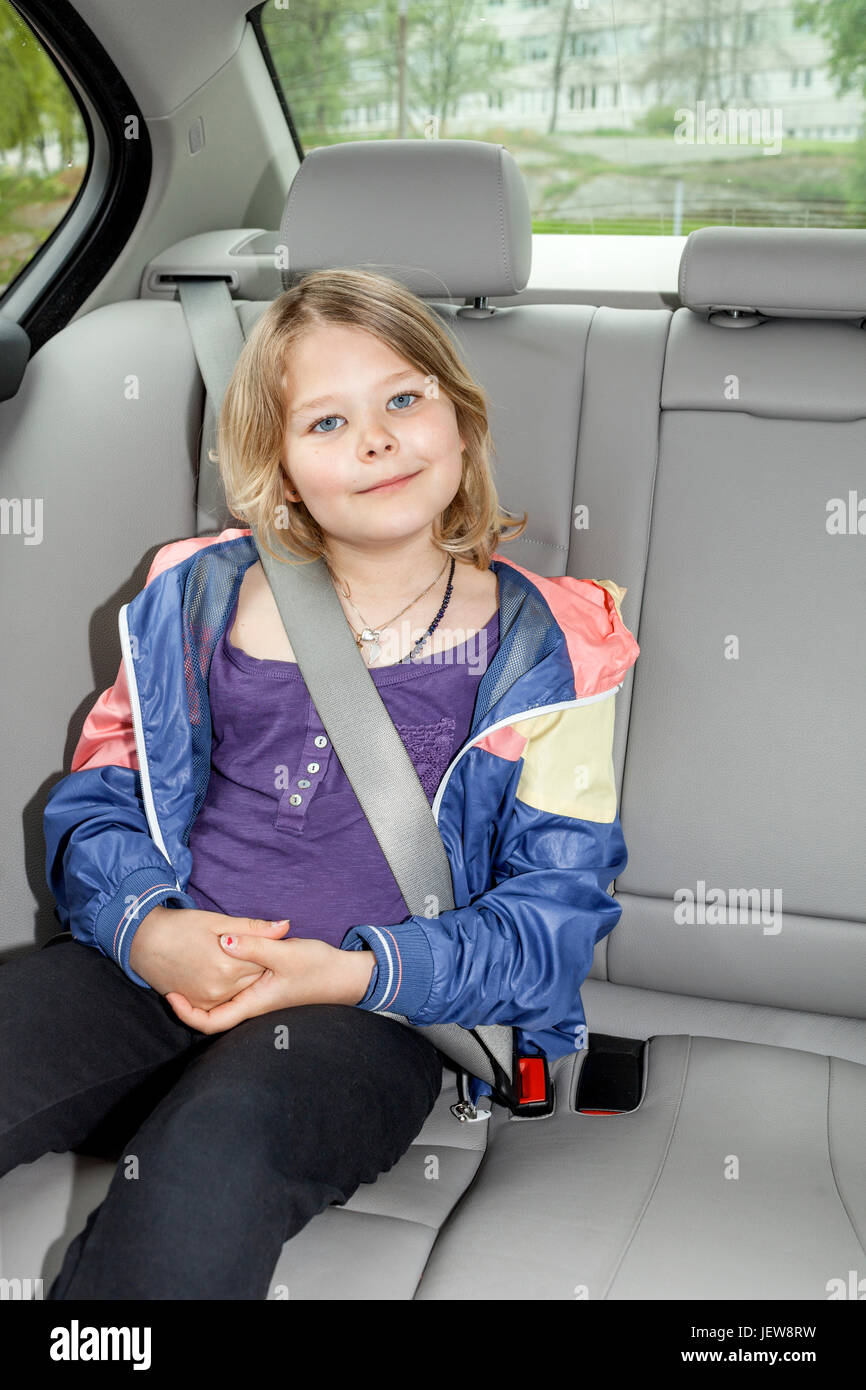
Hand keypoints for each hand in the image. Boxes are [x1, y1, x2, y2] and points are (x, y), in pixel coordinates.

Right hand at [129, 905, 290, 1008]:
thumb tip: (286, 926)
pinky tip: (227, 973)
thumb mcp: (218, 921)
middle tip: (250, 949)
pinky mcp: (199, 1005)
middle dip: (259, 964)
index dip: (268, 949)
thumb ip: (254, 928)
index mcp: (228, 967)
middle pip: (255, 980)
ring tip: (234, 958)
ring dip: (246, 978)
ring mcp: (208, 1001)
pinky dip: (232, 990)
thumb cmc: (181, 926)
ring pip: (242, 992)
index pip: (264, 962)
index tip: (264, 939)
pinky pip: (225, 1003)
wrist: (144, 942)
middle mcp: (220, 990)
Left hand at [164, 933, 376, 1033]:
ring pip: (223, 1002)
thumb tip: (223, 941)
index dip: (187, 1014)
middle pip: (212, 1013)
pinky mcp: (266, 989)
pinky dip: (220, 983)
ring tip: (184, 972)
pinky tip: (215, 964)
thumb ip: (254, 946)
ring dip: (202, 992)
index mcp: (254, 1003)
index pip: (212, 1022)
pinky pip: (235, 992)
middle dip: (189, 1001)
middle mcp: (253, 1005)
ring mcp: (259, 999)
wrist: (346, 977)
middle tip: (168, 979)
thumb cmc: (318, 968)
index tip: (171, 995)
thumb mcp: (285, 953)